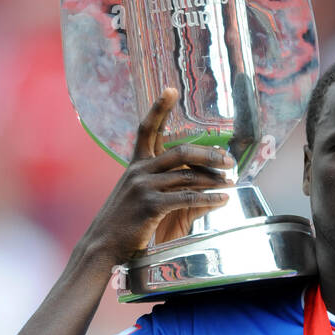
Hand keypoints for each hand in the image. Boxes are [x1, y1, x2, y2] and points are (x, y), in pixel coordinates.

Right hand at [81, 87, 233, 264]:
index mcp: (135, 165)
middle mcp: (138, 171)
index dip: (159, 108)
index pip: (147, 129)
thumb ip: (158, 182)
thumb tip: (191, 177)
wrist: (103, 245)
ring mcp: (144, 187)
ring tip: (231, 182)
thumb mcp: (136, 196)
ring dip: (214, 180)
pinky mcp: (150, 206)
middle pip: (181, 152)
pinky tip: (222, 200)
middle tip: (229, 160)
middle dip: (209, 154)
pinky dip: (209, 199)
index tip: (171, 90)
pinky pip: (187, 198)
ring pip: (188, 176)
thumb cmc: (125, 224)